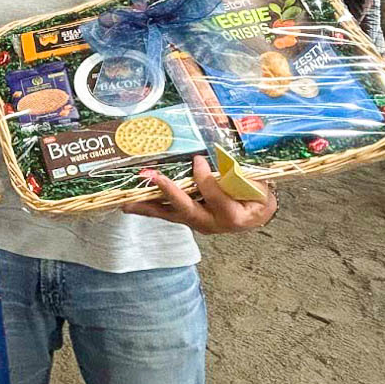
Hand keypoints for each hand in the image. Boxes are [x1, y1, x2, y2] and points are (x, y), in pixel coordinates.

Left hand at [122, 155, 276, 232]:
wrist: (257, 216)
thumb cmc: (258, 198)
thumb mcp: (258, 186)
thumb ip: (240, 176)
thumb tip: (219, 159)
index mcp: (233, 215)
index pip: (213, 195)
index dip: (204, 178)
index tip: (197, 160)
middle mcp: (212, 224)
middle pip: (187, 210)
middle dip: (169, 192)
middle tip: (153, 177)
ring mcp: (198, 224)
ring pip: (171, 215)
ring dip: (148, 208)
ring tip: (126, 202)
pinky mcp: (188, 220)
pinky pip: (167, 214)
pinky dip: (149, 209)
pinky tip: (131, 205)